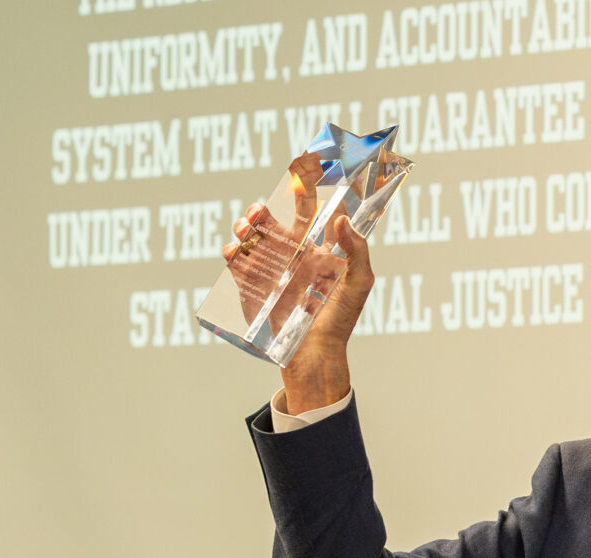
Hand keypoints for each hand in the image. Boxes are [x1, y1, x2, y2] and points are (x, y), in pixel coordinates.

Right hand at [223, 171, 373, 411]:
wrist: (314, 353)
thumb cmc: (340, 319)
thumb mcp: (359, 284)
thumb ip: (356, 251)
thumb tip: (341, 219)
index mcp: (318, 247)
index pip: (311, 210)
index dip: (305, 188)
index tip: (300, 170)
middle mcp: (292, 253)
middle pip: (272, 219)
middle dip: (262, 209)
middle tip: (259, 211)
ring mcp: (270, 267)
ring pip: (251, 235)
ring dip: (244, 225)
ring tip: (246, 227)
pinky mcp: (251, 284)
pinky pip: (236, 260)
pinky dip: (232, 251)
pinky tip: (236, 250)